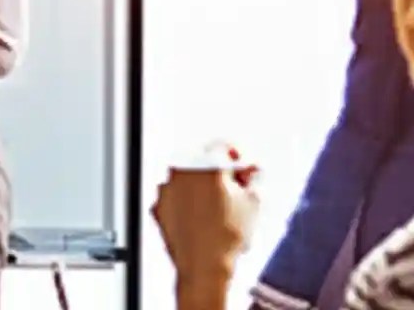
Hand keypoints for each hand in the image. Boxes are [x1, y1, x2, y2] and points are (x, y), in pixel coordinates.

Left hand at [151, 146, 260, 306]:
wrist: (203, 268)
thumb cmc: (228, 236)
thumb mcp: (254, 202)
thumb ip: (255, 177)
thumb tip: (253, 169)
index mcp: (206, 163)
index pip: (223, 145)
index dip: (238, 154)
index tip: (241, 167)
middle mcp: (181, 170)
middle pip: (203, 161)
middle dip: (219, 173)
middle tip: (234, 190)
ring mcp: (166, 189)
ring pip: (187, 179)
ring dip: (201, 187)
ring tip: (217, 210)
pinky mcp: (158, 207)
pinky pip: (175, 197)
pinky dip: (186, 203)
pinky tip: (200, 220)